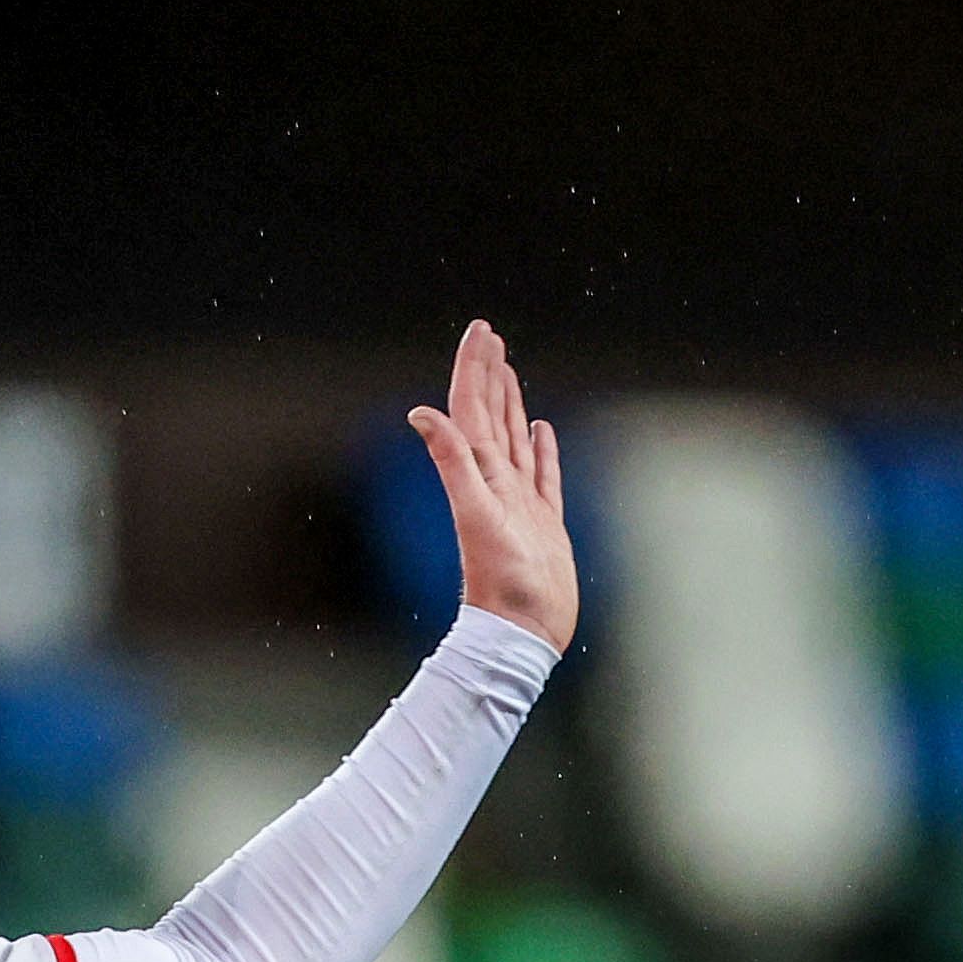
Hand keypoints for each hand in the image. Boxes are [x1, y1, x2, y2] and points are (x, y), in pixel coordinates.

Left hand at [410, 321, 575, 653]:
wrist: (522, 631)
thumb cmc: (502, 581)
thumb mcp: (476, 514)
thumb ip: (451, 462)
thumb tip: (419, 413)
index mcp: (480, 474)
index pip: (472, 408)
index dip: (475, 367)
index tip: (482, 330)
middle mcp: (497, 482)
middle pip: (490, 416)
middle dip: (490, 374)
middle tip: (492, 338)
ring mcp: (520, 502)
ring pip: (513, 439)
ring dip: (510, 404)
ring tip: (509, 372)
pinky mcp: (543, 522)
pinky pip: (542, 475)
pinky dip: (542, 450)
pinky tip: (541, 432)